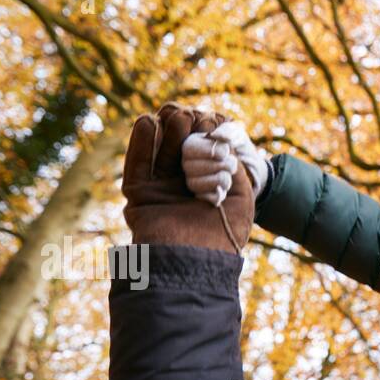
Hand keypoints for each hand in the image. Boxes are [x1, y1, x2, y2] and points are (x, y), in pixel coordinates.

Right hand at [122, 103, 253, 254]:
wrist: (193, 264)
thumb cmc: (224, 235)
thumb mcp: (242, 198)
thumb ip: (235, 166)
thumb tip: (223, 139)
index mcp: (209, 188)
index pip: (207, 151)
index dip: (210, 133)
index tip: (215, 120)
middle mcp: (184, 187)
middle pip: (182, 146)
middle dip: (188, 127)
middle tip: (194, 116)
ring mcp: (161, 189)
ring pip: (161, 150)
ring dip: (168, 129)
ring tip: (176, 115)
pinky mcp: (140, 194)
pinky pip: (137, 163)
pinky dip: (140, 141)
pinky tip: (148, 122)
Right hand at [183, 121, 268, 204]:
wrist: (251, 167)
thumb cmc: (239, 146)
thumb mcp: (236, 133)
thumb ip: (227, 130)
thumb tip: (216, 136)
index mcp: (192, 145)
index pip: (189, 149)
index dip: (211, 151)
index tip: (226, 151)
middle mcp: (188, 163)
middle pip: (191, 167)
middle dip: (219, 166)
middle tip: (233, 164)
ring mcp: (193, 179)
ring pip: (196, 184)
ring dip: (220, 180)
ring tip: (229, 176)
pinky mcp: (202, 195)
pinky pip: (203, 198)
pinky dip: (217, 194)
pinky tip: (225, 189)